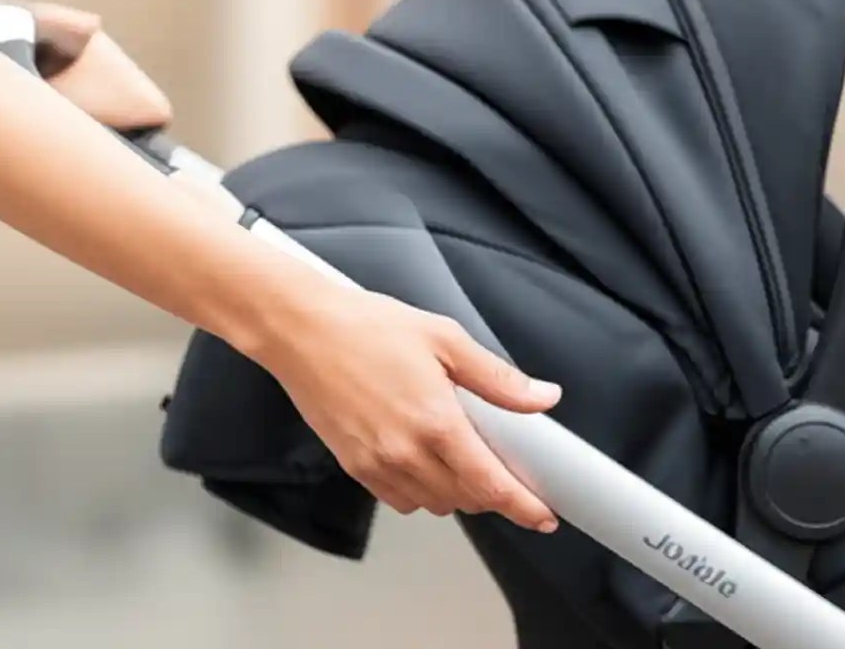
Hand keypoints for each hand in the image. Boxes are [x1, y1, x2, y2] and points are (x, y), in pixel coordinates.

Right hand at [249, 281, 562, 533]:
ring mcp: (377, 465)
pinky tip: (427, 460)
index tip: (543, 515)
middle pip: (467, 500)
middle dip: (494, 494)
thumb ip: (498, 379)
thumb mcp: (446, 339)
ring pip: (435, 504)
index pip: (491, 484)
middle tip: (506, 469)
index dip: (523, 507)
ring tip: (466, 460)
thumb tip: (542, 397)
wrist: (301, 331)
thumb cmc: (366, 328)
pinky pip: (401, 500)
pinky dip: (423, 491)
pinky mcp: (355, 467)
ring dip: (459, 493)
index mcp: (436, 422)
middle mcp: (406, 453)